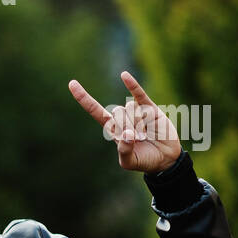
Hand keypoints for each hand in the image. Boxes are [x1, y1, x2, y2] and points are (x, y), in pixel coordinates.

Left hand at [67, 71, 181, 172]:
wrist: (166, 158)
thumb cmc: (145, 161)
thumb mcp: (130, 162)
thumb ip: (124, 150)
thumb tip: (127, 134)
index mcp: (113, 129)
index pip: (95, 111)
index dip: (84, 98)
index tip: (71, 84)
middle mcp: (122, 118)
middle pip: (116, 113)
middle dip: (126, 126)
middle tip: (138, 139)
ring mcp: (136, 111)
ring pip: (129, 107)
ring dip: (137, 122)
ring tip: (146, 135)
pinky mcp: (150, 108)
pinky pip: (139, 94)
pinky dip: (132, 85)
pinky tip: (123, 75)